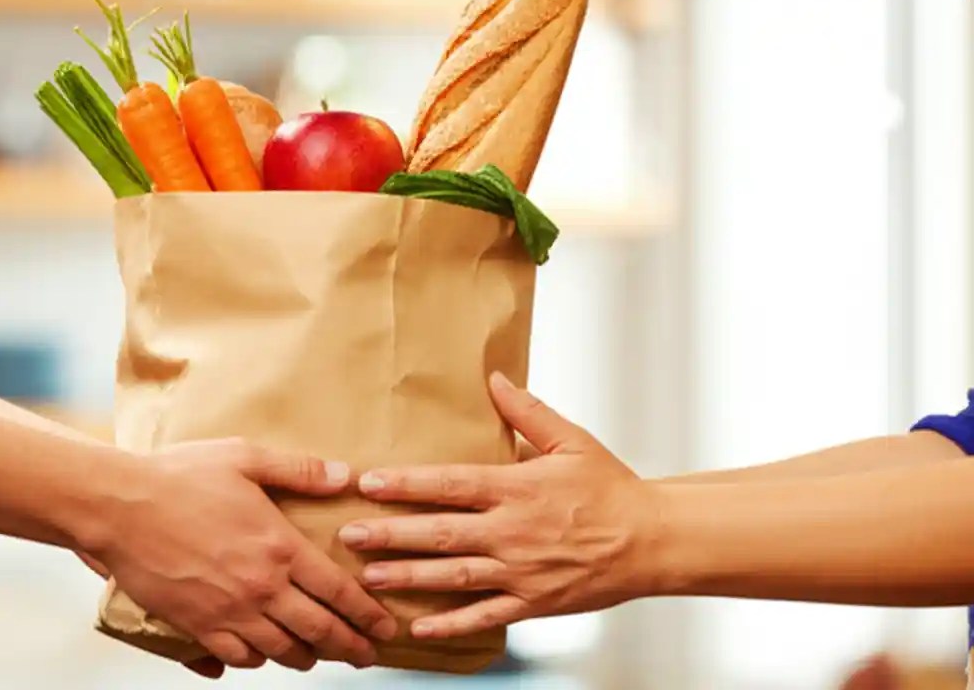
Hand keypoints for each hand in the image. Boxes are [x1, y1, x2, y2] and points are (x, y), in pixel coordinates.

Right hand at [82, 439, 397, 672]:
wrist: (119, 506)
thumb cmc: (181, 475)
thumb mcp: (245, 458)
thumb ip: (299, 471)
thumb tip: (345, 476)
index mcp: (280, 547)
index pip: (339, 592)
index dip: (368, 615)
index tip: (386, 628)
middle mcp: (261, 588)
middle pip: (319, 631)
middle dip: (350, 648)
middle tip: (367, 657)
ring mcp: (228, 612)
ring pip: (281, 650)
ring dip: (306, 656)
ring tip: (317, 656)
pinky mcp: (196, 626)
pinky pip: (237, 659)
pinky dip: (257, 660)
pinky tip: (263, 654)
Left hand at [338, 373, 661, 639]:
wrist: (653, 541)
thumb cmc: (611, 488)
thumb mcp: (572, 441)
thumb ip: (528, 412)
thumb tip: (494, 378)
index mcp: (518, 488)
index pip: (451, 484)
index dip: (407, 485)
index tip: (368, 484)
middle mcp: (513, 531)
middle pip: (441, 532)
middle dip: (391, 534)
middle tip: (348, 536)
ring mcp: (521, 571)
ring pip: (454, 576)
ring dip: (409, 577)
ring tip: (369, 578)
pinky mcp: (534, 602)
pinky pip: (485, 615)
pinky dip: (452, 623)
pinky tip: (418, 625)